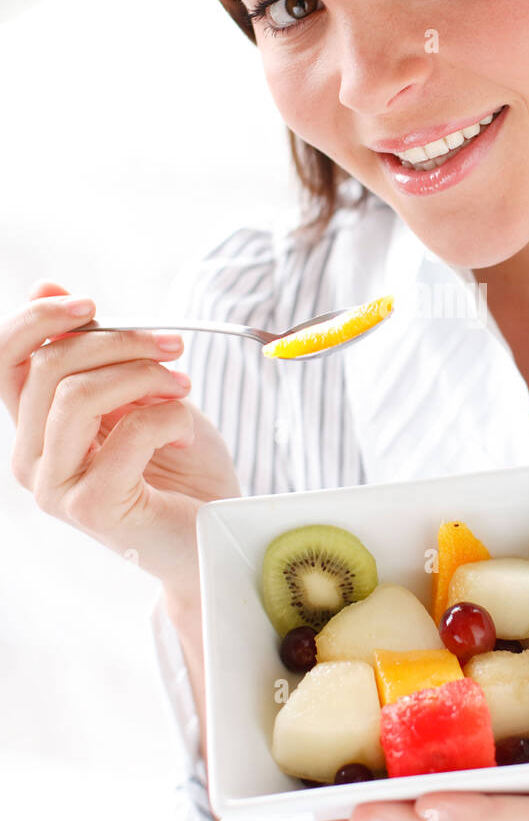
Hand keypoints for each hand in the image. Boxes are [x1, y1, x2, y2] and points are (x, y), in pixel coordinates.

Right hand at [1, 280, 241, 603]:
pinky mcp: (91, 508)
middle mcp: (31, 459)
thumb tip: (45, 286)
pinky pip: (126, 434)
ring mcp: (54, 487)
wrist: (215, 534)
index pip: (5, 359)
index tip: (92, 304)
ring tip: (183, 387)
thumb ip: (94, 353)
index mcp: (35, 426)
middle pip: (50, 367)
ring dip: (144, 376)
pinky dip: (168, 417)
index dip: (38, 319)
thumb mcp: (139, 393)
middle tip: (173, 347)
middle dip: (120, 341)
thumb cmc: (181, 466)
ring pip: (77, 395)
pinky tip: (187, 433)